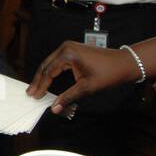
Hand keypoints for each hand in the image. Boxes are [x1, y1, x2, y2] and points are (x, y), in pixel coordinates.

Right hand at [26, 41, 141, 112]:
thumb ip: (68, 97)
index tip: (34, 96)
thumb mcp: (87, 87)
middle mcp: (65, 47)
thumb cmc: (108, 74)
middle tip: (30, 93)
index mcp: (67, 54)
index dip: (41, 86)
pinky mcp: (74, 50)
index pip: (49, 72)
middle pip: (47, 65)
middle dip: (38, 80)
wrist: (125, 63)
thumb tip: (54, 108)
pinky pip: (58, 61)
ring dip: (44, 75)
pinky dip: (52, 71)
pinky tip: (48, 80)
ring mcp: (69, 47)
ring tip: (36, 88)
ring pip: (51, 63)